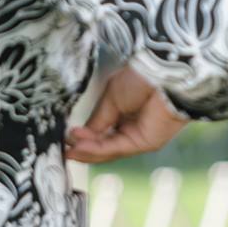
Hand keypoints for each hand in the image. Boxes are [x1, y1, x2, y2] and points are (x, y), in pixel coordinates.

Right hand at [65, 66, 185, 163]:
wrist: (163, 75)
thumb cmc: (140, 79)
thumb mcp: (110, 98)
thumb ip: (98, 120)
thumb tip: (79, 136)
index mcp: (124, 113)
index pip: (101, 131)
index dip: (84, 136)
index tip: (65, 137)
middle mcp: (131, 127)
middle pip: (104, 145)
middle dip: (83, 148)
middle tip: (63, 149)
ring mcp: (139, 137)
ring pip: (109, 151)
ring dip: (87, 151)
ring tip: (69, 149)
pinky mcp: (146, 143)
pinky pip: (117, 149)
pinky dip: (98, 150)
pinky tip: (80, 147)